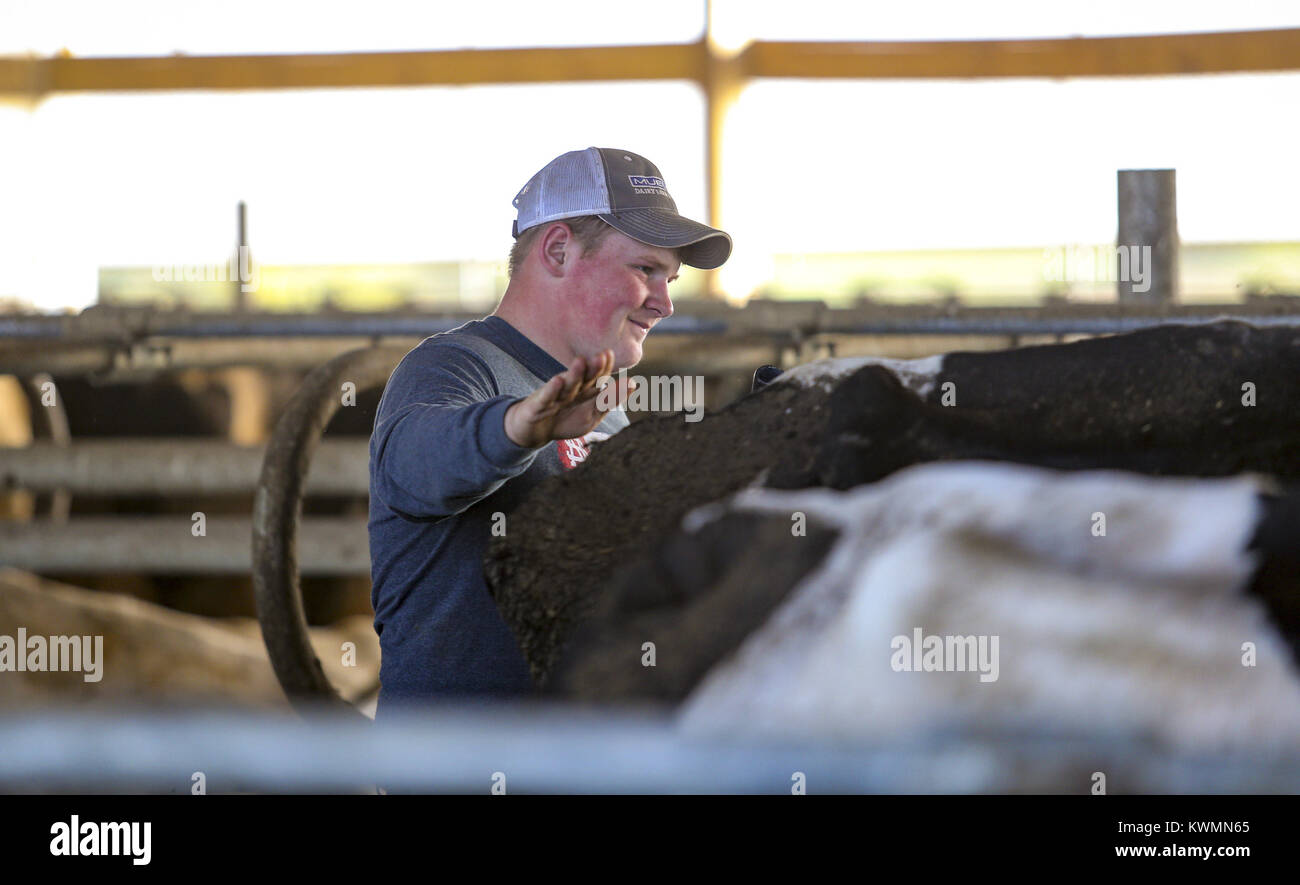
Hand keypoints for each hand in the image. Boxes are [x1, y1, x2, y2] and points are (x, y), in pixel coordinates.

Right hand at [503, 349, 635, 447]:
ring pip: (566, 385)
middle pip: (583, 378)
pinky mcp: (538, 406)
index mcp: (584, 389)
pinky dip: (551, 390)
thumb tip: (634, 383)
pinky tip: (557, 381)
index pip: (597, 377)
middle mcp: (570, 389)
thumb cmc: (564, 420)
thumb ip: (610, 400)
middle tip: (603, 356)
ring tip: (581, 361)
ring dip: (574, 374)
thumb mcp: (591, 414)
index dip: (604, 367)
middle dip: (592, 368)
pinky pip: (546, 397)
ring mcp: (554, 396)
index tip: (611, 355)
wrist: (533, 432)